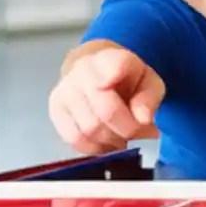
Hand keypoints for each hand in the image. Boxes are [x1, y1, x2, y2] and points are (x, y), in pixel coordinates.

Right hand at [49, 47, 164, 154]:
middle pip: (106, 110)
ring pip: (90, 129)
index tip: (112, 82)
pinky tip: (105, 140)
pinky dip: (95, 147)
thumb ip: (149, 97)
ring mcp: (65, 91)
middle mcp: (83, 72)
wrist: (95, 73)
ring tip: (121, 135)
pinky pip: (75, 139)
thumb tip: (143, 118)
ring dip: (111, 140)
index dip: (113, 72)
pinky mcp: (56, 110)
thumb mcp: (148, 82)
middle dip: (127, 129)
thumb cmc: (125, 79)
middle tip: (138, 130)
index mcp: (111, 59)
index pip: (113, 64)